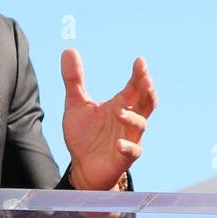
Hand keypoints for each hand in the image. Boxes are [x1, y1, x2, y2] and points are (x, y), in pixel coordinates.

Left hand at [60, 51, 155, 190]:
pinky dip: (128, 147)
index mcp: (120, 105)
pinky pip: (133, 152)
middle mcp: (129, 120)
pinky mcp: (124, 158)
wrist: (82, 167)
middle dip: (148, 90)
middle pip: (147, 102)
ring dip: (132, 117)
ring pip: (141, 125)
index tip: (139, 61)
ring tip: (118, 111)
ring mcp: (129, 138)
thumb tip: (68, 50)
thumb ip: (74, 80)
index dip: (139, 74)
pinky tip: (119, 144)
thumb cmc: (85, 136)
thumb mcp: (76, 105)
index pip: (135, 87)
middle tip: (144, 78)